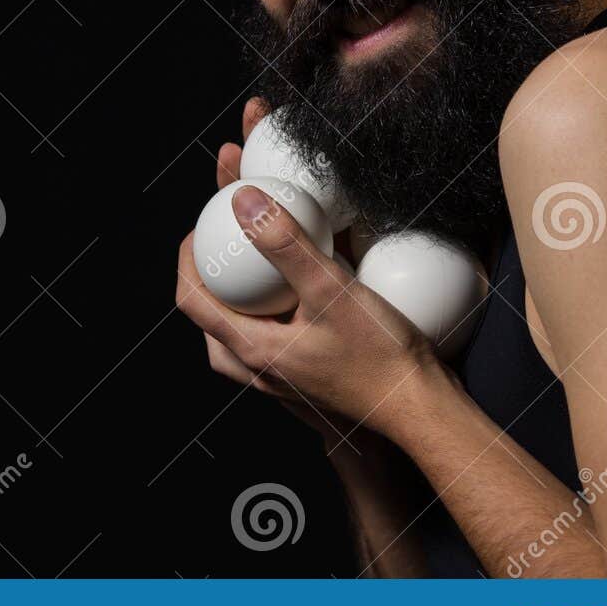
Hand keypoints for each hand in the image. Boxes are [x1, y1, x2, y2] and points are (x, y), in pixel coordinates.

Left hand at [180, 99, 441, 442]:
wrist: (419, 407)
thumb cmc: (380, 356)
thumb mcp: (331, 289)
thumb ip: (284, 244)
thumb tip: (241, 198)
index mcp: (250, 350)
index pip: (190, 298)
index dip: (186, 255)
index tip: (202, 220)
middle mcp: (255, 367)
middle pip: (211, 307)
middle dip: (212, 262)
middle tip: (228, 225)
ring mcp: (278, 373)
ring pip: (240, 320)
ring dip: (241, 281)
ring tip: (255, 245)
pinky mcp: (303, 372)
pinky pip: (270, 329)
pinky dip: (271, 297)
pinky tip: (297, 274)